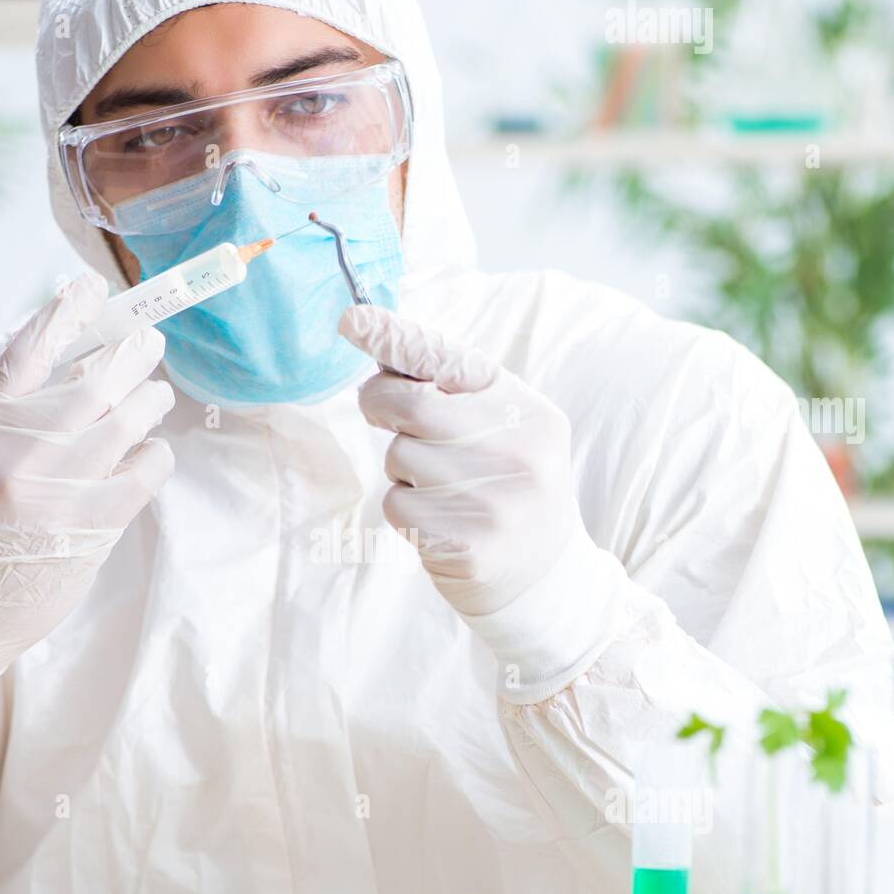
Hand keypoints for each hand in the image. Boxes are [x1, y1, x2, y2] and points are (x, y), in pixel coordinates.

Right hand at [0, 273, 174, 688]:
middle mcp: (23, 449)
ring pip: (129, 417)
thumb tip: (75, 379)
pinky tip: (149, 457)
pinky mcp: (95, 521)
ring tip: (156, 398)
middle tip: (150, 344)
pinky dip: (155, 455)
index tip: (91, 287)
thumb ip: (13, 424)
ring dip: (151, 401)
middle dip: (131, 354)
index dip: (64, 313)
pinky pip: (147, 467)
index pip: (28, 352)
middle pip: (94, 379)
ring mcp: (62, 484)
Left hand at [340, 305, 578, 617]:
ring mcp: (493, 502)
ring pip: (397, 459)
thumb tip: (375, 335)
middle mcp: (517, 453)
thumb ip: (448, 383)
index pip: (450, 362)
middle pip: (411, 407)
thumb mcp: (501, 424)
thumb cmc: (505, 483)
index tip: (352, 318)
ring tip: (442, 487)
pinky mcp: (464, 545)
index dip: (395, 339)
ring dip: (402, 471)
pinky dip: (406, 511)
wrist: (542, 574)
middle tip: (384, 416)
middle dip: (381, 405)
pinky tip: (440, 521)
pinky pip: (397, 506)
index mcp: (528, 412)